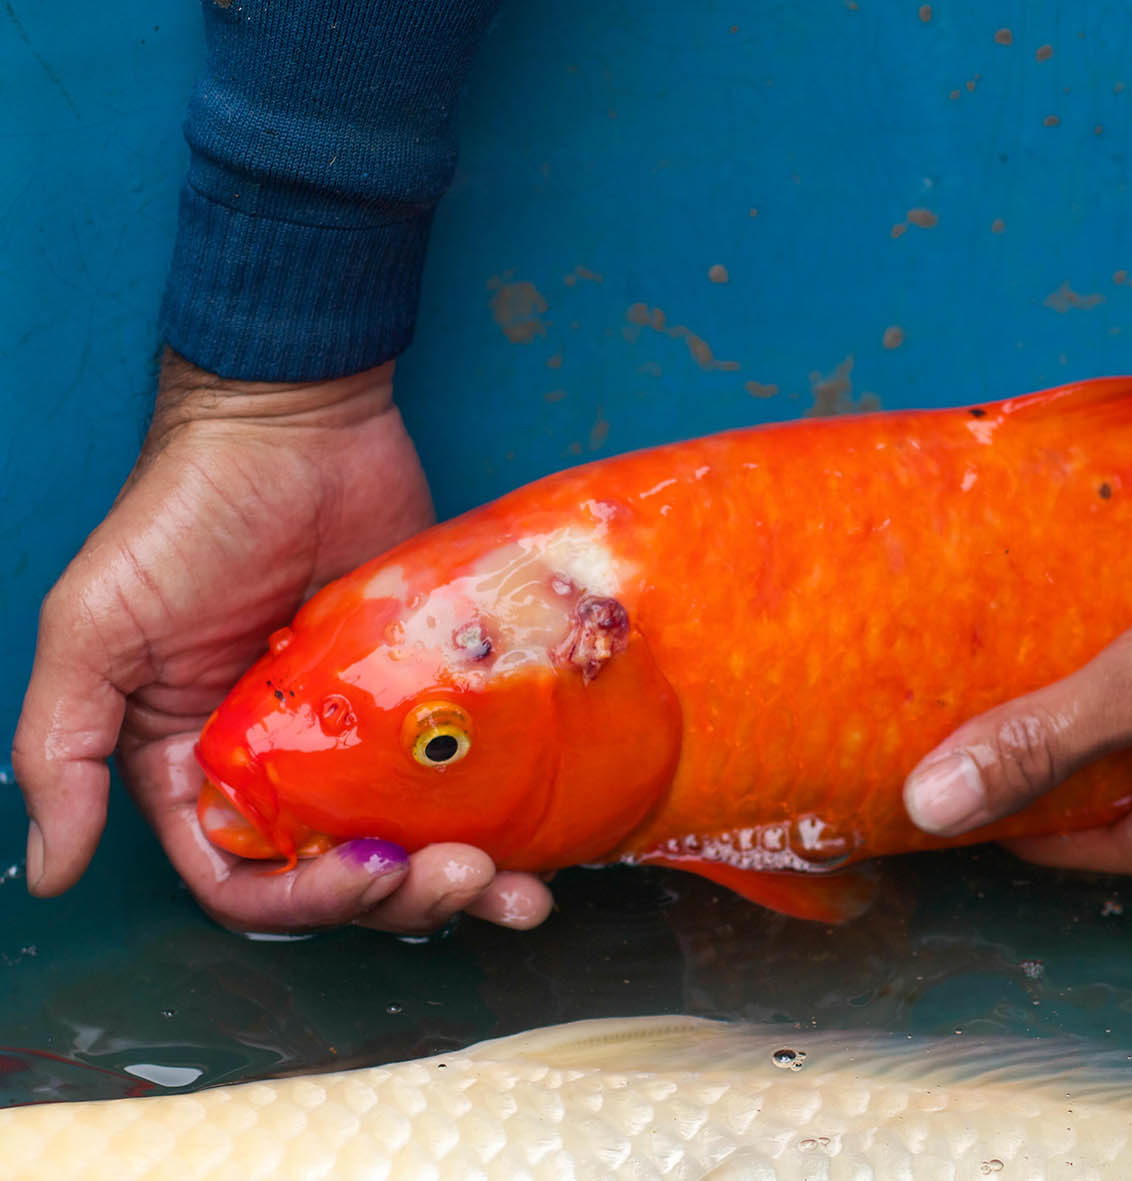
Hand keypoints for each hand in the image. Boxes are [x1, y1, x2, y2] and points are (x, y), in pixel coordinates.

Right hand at [11, 352, 552, 932]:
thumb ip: (62, 749)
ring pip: (418, 839)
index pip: (250, 880)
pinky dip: (509, 819)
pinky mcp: (435, 693)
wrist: (297, 420)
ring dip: (467, 882)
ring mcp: (369, 733)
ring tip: (519, 888)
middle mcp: (288, 766)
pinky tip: (547, 843)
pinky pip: (472, 774)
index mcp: (203, 768)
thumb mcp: (94, 630)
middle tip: (463, 877)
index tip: (368, 872)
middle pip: (347, 874)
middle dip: (401, 896)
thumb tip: (51, 870)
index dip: (306, 900)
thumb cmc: (184, 516)